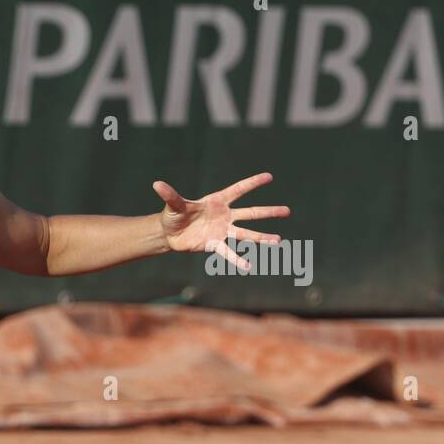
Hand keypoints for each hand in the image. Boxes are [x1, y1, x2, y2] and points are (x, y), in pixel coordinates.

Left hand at [153, 172, 290, 270]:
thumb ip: (170, 196)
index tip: (269, 176)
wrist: (169, 234)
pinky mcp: (215, 244)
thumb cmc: (173, 215)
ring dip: (261, 237)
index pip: (238, 190)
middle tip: (287, 211)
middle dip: (268, 212)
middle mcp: (224, 215)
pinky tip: (248, 266)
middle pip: (250, 212)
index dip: (252, 183)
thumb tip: (156, 185)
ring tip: (278, 240)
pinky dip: (237, 259)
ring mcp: (222, 230)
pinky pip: (228, 252)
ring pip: (245, 233)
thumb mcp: (173, 205)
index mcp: (217, 201)